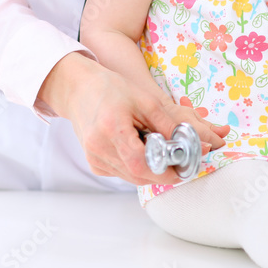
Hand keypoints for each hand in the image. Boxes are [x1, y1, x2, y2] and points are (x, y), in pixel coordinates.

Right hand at [38, 53, 228, 184]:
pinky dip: (136, 168)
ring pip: (130, 177)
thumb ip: (167, 124)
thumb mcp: (145, 100)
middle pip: (137, 175)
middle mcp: (98, 148)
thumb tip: (188, 144)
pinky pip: (121, 173)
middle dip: (161, 173)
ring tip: (162, 154)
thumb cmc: (112, 89)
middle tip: (179, 164)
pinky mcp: (93, 163)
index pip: (140, 163)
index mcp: (111, 128)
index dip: (163, 172)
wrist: (79, 89)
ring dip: (150, 171)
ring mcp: (93, 158)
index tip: (182, 170)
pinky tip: (140, 151)